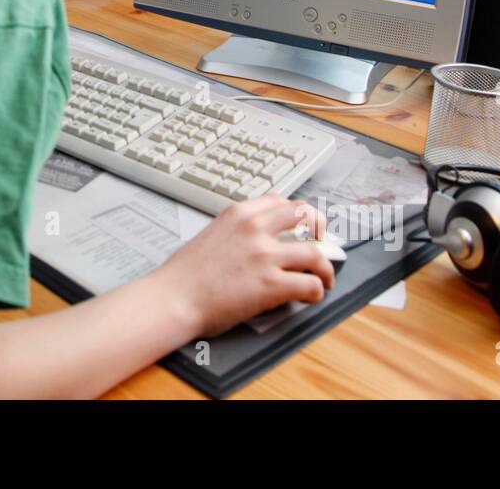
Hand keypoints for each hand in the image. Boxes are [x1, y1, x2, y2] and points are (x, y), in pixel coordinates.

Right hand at [159, 195, 334, 338]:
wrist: (173, 297)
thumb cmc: (184, 274)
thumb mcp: (211, 235)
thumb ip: (237, 233)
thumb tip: (258, 244)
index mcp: (239, 214)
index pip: (281, 201)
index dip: (298, 215)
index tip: (304, 226)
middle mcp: (255, 229)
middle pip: (306, 217)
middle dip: (322, 230)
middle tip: (325, 245)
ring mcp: (264, 255)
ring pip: (316, 253)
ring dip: (326, 268)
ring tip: (325, 278)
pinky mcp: (271, 284)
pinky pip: (311, 284)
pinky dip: (317, 292)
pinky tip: (311, 297)